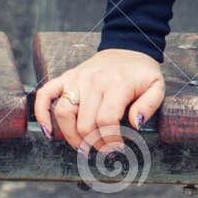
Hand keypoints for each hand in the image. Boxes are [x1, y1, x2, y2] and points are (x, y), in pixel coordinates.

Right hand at [33, 48, 164, 153]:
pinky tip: (48, 132)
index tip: (116, 148)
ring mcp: (77, 78)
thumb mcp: (156, 85)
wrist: (128, 47)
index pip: (106, 120)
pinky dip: (41, 114)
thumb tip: (135, 124)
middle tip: (102, 150)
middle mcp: (93, 81)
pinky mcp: (66, 77)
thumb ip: (149, 105)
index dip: (110, 140)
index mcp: (117, 83)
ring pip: (63, 113)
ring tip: (83, 147)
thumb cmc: (141, 72)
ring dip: (70, 136)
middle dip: (93, 143)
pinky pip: (45, 94)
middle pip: (84, 123)